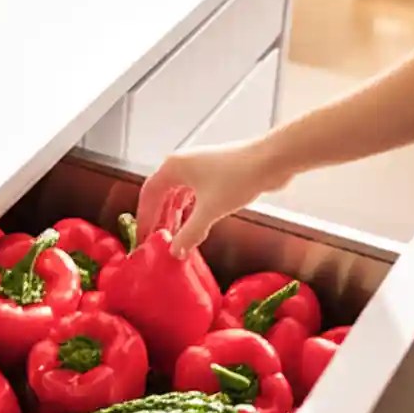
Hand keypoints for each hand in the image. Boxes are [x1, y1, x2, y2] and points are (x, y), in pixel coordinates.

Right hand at [136, 140, 291, 256]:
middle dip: (159, 218)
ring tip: (172, 238)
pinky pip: (193, 195)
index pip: (149, 194)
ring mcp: (199, 168)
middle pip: (162, 194)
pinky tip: (192, 227)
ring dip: (174, 216)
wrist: (271, 161)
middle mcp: (182, 164)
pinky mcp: (214, 173)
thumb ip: (189, 233)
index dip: (144, 217)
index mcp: (173, 167)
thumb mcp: (209, 211)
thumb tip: (175, 252)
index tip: (142, 237)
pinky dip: (190, 212)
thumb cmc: (237, 178)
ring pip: (178, 195)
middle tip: (156, 242)